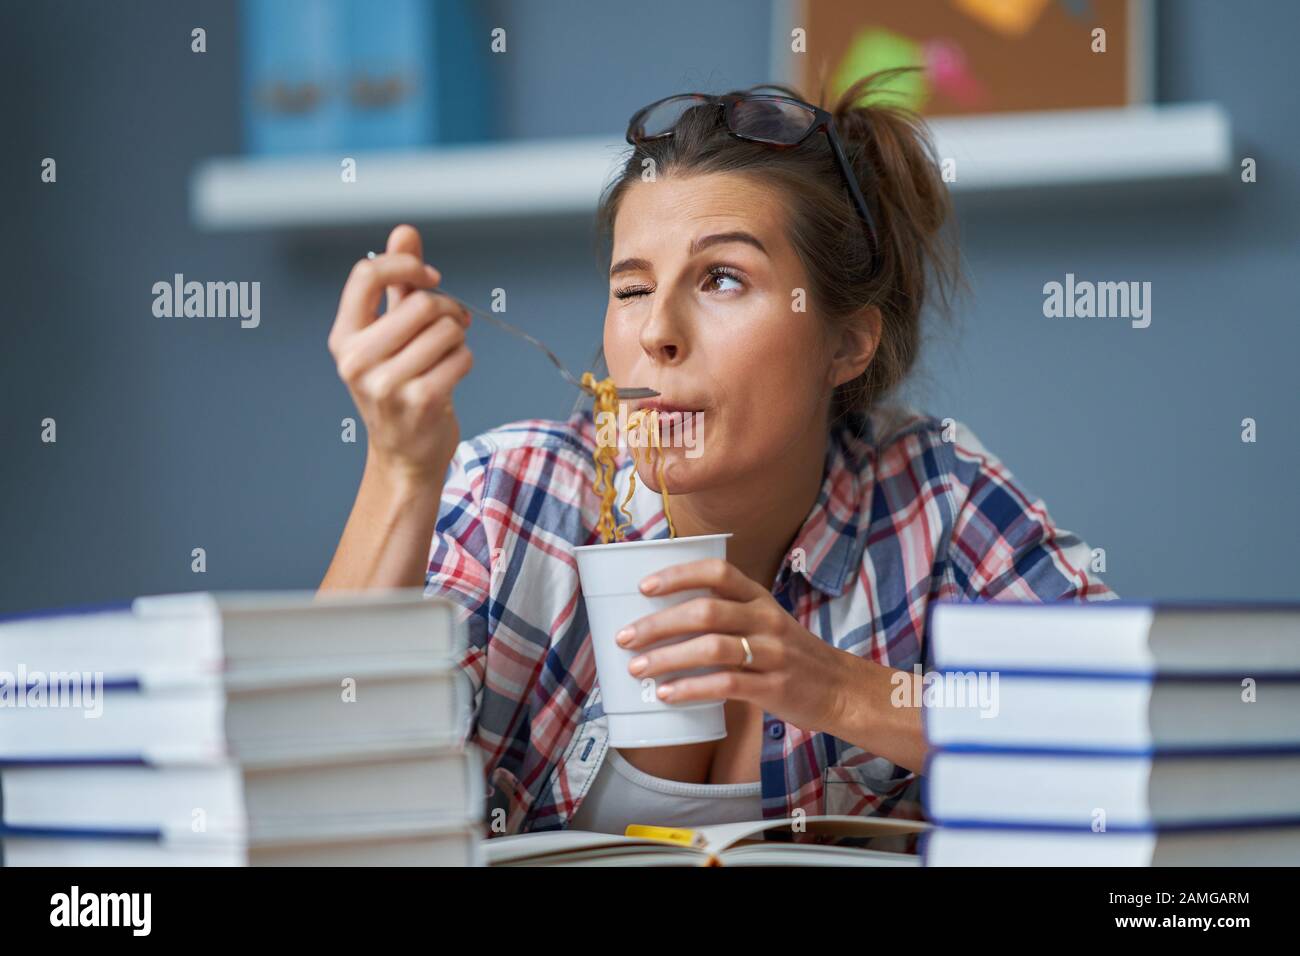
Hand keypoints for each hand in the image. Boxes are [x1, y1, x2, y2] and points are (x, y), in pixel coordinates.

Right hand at [327, 224, 473, 486]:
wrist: (404, 455)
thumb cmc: (398, 387)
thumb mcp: (388, 335)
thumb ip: (396, 284)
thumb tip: (405, 232)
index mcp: (343, 338)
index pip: (367, 275)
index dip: (406, 266)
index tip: (429, 278)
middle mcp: (357, 360)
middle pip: (420, 304)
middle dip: (447, 309)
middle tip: (452, 322)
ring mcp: (386, 384)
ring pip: (446, 330)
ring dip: (458, 338)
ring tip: (448, 354)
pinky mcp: (420, 401)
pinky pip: (462, 357)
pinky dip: (465, 361)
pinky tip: (451, 376)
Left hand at [614, 558, 856, 734]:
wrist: (841, 689)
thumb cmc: (790, 656)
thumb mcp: (764, 622)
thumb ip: (726, 617)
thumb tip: (661, 620)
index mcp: (759, 598)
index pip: (718, 571)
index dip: (679, 574)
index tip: (643, 585)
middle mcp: (766, 619)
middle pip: (706, 611)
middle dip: (659, 622)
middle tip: (625, 636)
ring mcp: (772, 653)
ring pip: (712, 647)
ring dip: (668, 656)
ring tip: (637, 667)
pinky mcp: (774, 687)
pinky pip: (726, 684)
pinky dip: (691, 688)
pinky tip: (667, 694)